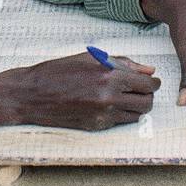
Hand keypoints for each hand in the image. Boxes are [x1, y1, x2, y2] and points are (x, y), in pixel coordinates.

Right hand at [0, 52, 159, 132]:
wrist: (32, 95)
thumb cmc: (60, 70)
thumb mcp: (91, 58)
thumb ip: (124, 63)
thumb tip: (150, 70)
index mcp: (109, 76)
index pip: (147, 84)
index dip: (153, 82)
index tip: (152, 80)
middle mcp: (109, 98)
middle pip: (147, 103)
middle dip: (148, 96)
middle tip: (141, 89)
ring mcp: (103, 115)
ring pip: (136, 116)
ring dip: (136, 107)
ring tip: (125, 96)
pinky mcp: (96, 127)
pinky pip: (120, 122)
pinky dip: (121, 114)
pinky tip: (109, 104)